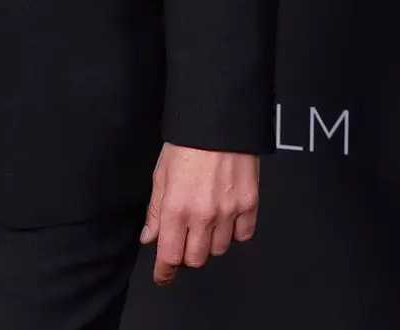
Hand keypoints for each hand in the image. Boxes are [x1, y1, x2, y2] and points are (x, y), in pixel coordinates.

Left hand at [141, 144, 258, 284]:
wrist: (218, 123)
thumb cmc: (185, 144)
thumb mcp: (160, 175)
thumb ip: (156, 211)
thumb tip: (150, 237)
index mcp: (176, 209)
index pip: (169, 255)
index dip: (164, 270)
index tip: (162, 276)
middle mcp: (203, 217)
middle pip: (196, 259)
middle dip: (186, 253)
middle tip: (183, 237)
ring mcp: (229, 214)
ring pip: (219, 250)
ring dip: (210, 242)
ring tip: (205, 220)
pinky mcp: (250, 207)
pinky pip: (243, 236)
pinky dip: (234, 232)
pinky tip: (226, 216)